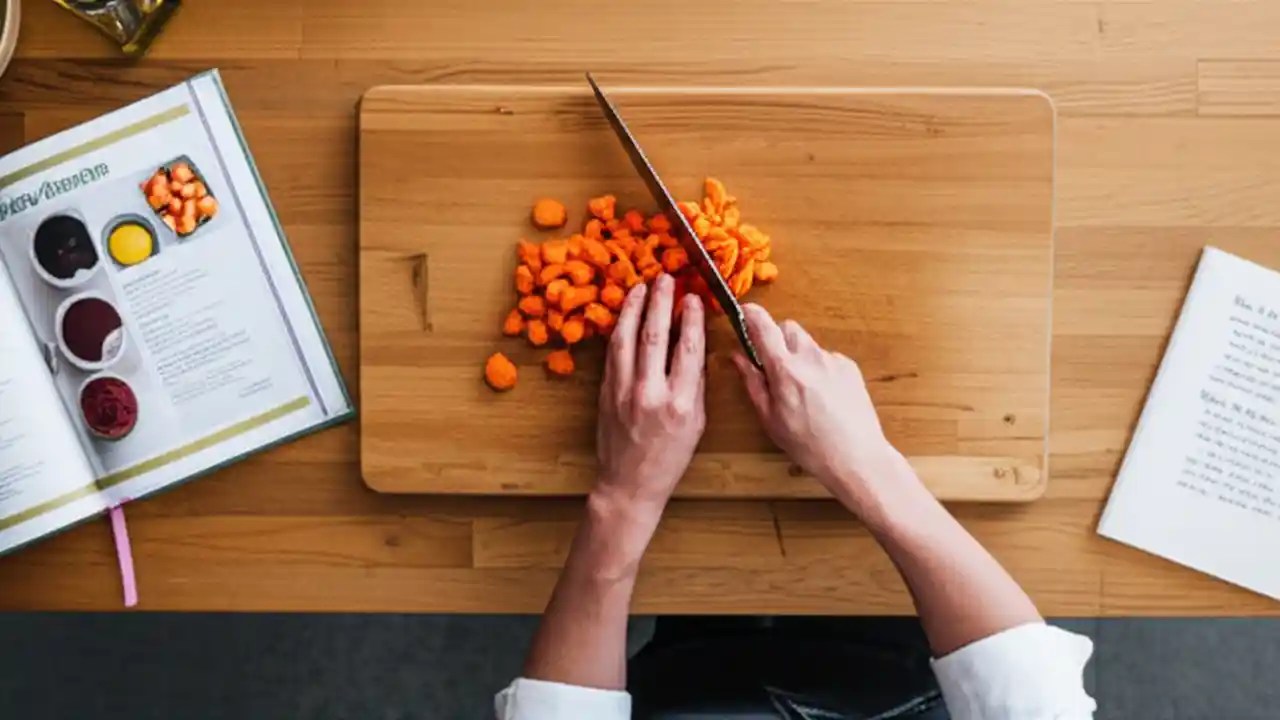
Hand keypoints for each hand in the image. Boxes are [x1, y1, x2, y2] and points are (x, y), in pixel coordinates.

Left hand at [595, 274, 706, 523]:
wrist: (630, 483)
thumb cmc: (670, 456)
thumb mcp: (696, 423)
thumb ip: (695, 384)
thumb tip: (695, 347)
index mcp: (680, 403)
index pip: (687, 349)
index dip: (691, 318)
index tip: (694, 298)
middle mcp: (650, 393)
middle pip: (654, 336)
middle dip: (660, 302)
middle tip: (665, 279)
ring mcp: (623, 391)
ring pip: (626, 339)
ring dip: (633, 308)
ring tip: (640, 287)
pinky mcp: (606, 392)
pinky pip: (613, 353)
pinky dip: (619, 330)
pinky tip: (624, 314)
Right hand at [732, 304, 910, 509]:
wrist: (856, 457)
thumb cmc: (809, 445)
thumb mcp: (770, 419)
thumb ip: (753, 382)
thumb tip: (738, 357)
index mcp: (785, 371)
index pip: (763, 326)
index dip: (750, 314)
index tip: (744, 313)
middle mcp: (810, 358)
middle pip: (788, 328)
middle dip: (777, 340)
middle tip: (773, 365)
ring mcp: (833, 360)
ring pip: (808, 345)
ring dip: (798, 356)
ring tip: (801, 390)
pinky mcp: (849, 367)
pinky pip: (826, 358)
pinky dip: (818, 369)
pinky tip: (822, 397)